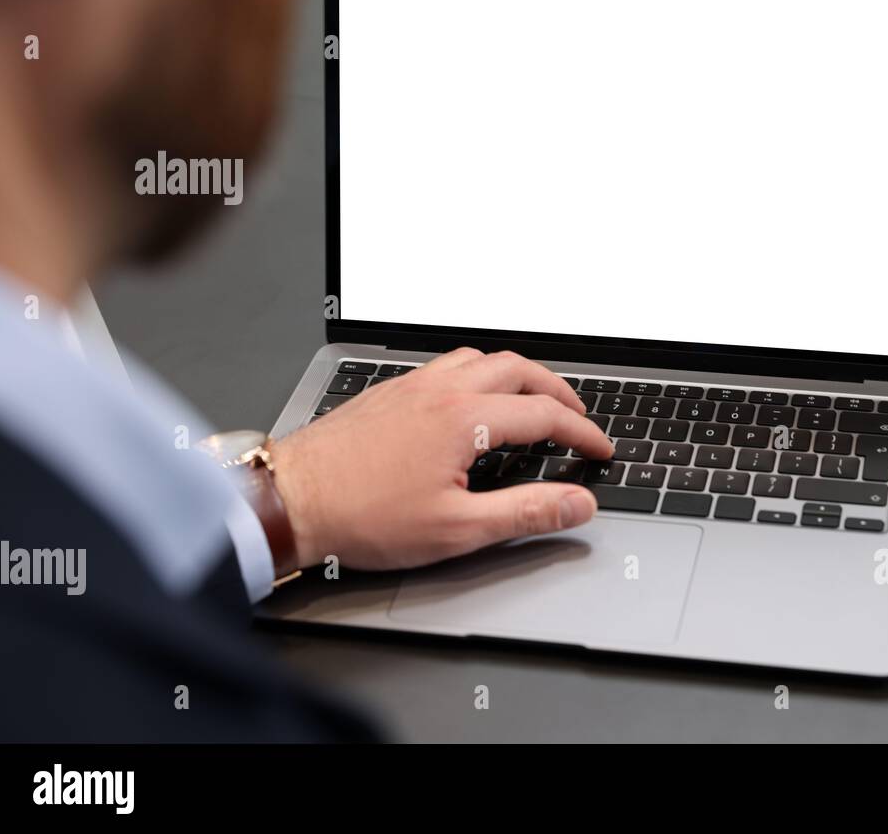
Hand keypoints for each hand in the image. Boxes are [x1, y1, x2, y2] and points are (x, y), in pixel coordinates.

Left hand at [268, 348, 612, 570]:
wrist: (288, 499)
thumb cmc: (361, 516)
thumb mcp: (456, 529)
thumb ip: (525, 512)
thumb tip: (578, 504)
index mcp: (464, 419)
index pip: (543, 415)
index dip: (581, 432)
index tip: (599, 450)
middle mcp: (441, 390)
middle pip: (518, 369)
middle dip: (557, 391)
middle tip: (576, 416)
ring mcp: (411, 386)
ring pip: (480, 358)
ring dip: (517, 374)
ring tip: (532, 398)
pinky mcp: (388, 393)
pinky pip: (447, 365)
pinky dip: (478, 373)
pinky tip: (471, 398)